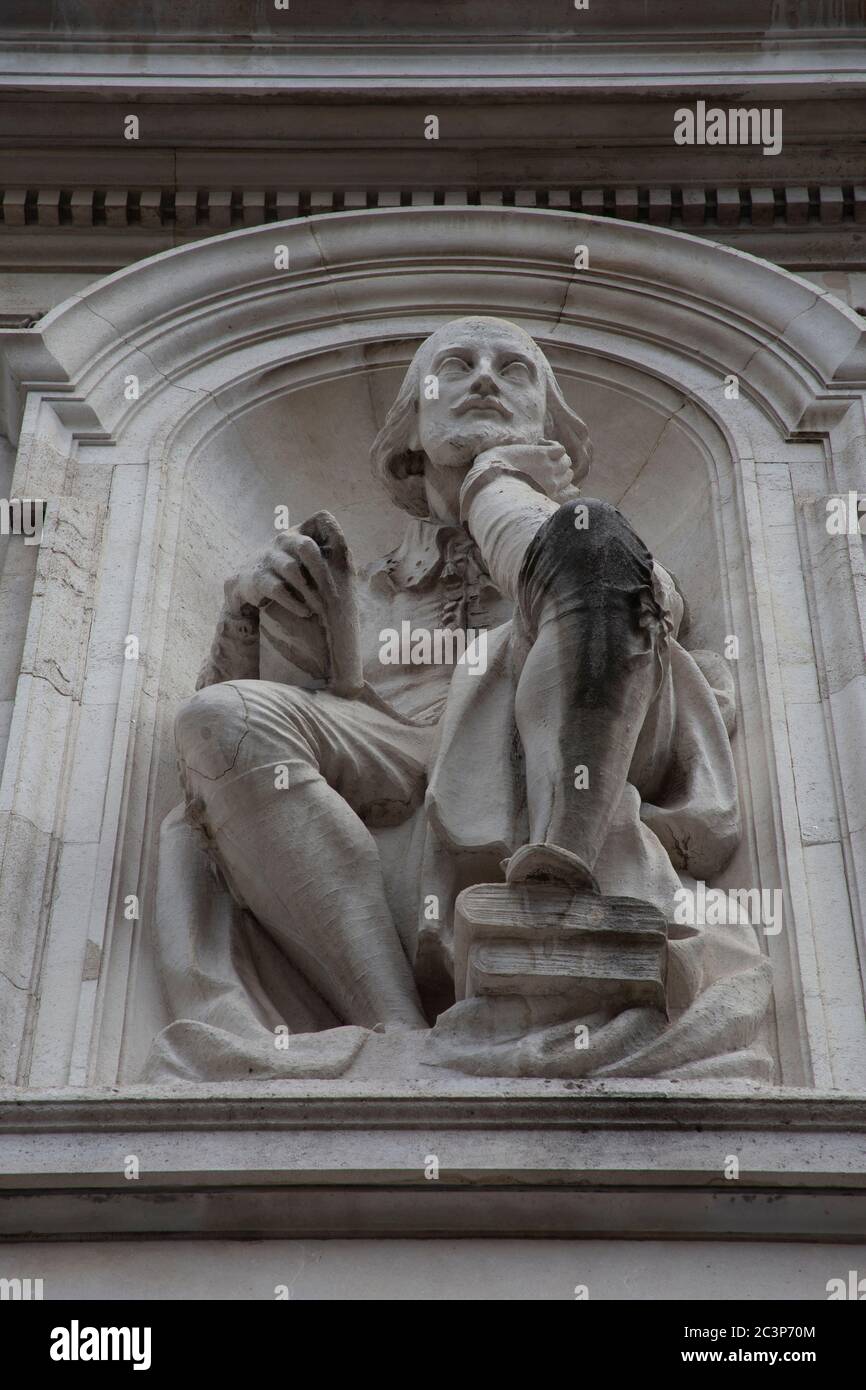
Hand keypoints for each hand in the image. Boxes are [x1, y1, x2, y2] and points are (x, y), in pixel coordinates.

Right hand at [225, 511, 343, 622]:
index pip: (322, 519)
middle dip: (322, 573)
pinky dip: (294, 603)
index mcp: (302, 532)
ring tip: (321, 608)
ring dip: (310, 592)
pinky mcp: (259, 578)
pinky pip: (278, 589)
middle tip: (334, 597)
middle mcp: (284, 540)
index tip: (342, 557)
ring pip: (292, 569)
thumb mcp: (308, 561)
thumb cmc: (290, 572)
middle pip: (306, 546)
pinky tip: (305, 612)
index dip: (335, 533)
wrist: (251, 584)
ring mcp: (269, 557)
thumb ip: (329, 558)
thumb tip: (348, 562)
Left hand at [472, 439, 577, 504]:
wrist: (489, 475)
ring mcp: (550, 470)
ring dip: (555, 456)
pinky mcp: (544, 455)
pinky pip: (561, 449)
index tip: (555, 480)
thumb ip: (540, 493)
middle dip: (558, 468)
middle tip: (541, 463)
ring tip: (540, 453)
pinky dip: (552, 444)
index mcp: (548, 497)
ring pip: (567, 461)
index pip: (574, 493)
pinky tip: (539, 443)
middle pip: (569, 474)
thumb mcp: (526, 497)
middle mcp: (553, 485)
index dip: (567, 484)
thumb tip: (549, 490)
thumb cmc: (502, 487)